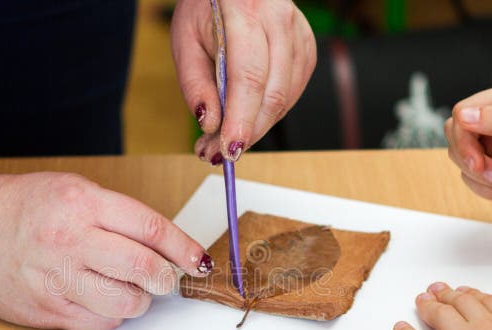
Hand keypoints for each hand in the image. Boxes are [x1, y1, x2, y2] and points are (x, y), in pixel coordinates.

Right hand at [0, 172, 211, 329]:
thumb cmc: (25, 206)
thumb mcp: (76, 190)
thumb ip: (120, 216)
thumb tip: (168, 248)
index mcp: (84, 203)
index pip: (153, 230)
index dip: (185, 249)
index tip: (198, 261)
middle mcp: (72, 240)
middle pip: (146, 269)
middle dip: (167, 279)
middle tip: (164, 278)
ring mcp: (57, 278)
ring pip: (127, 303)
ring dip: (141, 300)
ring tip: (131, 289)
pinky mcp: (46, 309)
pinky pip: (100, 322)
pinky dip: (112, 314)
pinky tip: (102, 299)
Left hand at [171, 0, 315, 163]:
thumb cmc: (206, 7)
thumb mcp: (184, 39)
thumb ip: (195, 84)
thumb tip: (210, 124)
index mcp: (246, 12)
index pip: (249, 76)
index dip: (241, 119)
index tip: (228, 149)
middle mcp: (279, 20)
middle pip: (272, 94)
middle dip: (247, 132)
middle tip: (218, 153)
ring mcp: (299, 35)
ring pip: (285, 99)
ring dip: (257, 127)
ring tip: (226, 138)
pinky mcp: (307, 48)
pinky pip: (292, 93)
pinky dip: (270, 113)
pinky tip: (248, 115)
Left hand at [393, 282, 491, 329]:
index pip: (491, 303)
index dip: (477, 296)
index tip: (467, 293)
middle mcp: (484, 327)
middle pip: (462, 303)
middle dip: (448, 294)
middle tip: (436, 288)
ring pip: (439, 315)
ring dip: (428, 305)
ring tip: (420, 299)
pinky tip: (398, 328)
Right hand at [445, 81, 491, 228]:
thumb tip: (463, 115)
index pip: (463, 111)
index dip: (465, 138)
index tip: (478, 162)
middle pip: (455, 134)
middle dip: (473, 161)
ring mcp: (491, 139)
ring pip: (458, 156)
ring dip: (482, 178)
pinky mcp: (488, 162)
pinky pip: (466, 176)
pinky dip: (485, 189)